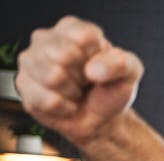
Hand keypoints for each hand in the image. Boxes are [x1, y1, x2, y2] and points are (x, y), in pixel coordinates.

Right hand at [15, 15, 143, 145]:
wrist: (103, 120)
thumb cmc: (112, 90)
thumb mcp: (130, 71)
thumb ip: (121, 63)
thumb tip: (92, 69)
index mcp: (72, 29)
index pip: (83, 36)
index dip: (97, 58)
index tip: (100, 66)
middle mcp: (46, 40)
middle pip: (64, 55)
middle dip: (82, 76)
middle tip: (86, 81)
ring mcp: (31, 63)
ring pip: (53, 76)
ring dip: (72, 91)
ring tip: (76, 91)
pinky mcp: (25, 88)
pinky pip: (47, 100)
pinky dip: (65, 108)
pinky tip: (67, 104)